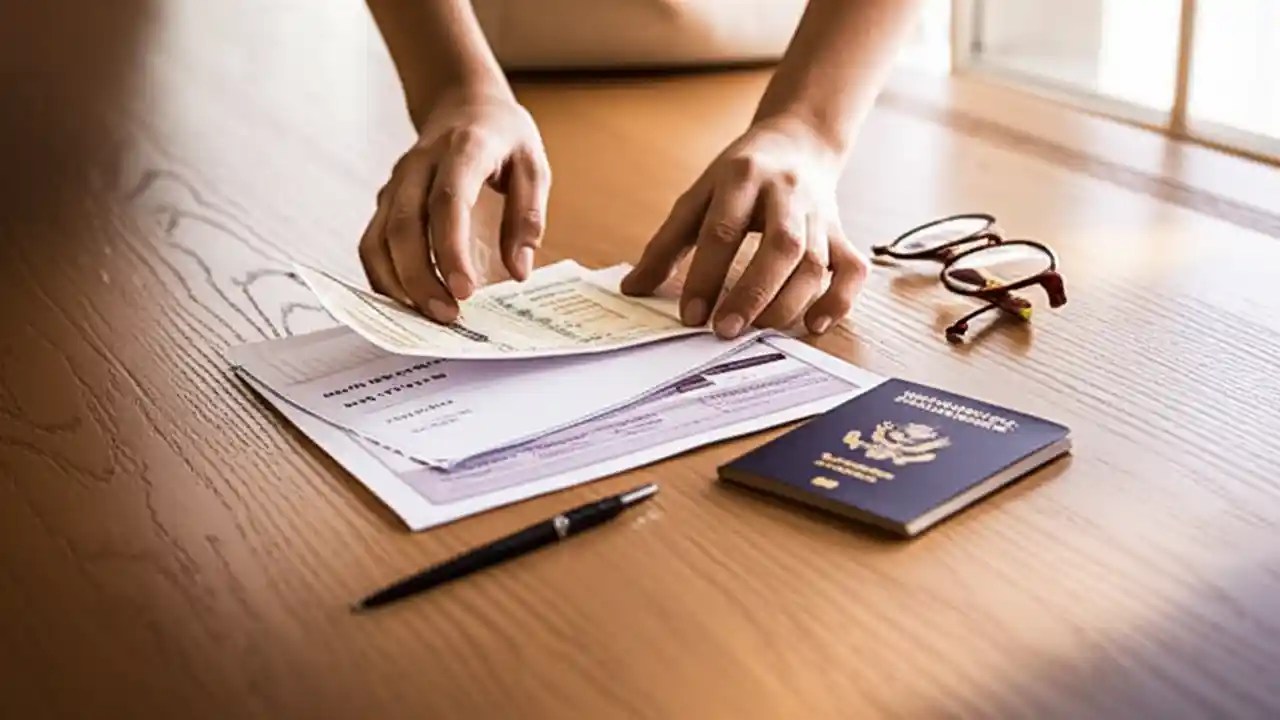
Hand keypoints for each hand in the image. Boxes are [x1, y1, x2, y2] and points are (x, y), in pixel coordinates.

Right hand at [359, 90, 550, 322]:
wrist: (462, 103)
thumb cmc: (502, 137)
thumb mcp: (534, 166)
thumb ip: (529, 216)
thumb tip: (518, 269)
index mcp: (463, 149)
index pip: (447, 202)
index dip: (450, 249)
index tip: (466, 290)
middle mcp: (419, 165)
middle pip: (405, 226)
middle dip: (420, 278)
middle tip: (446, 316)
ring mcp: (396, 183)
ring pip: (379, 238)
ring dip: (398, 283)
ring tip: (427, 315)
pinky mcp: (385, 201)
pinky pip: (372, 243)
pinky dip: (382, 277)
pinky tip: (406, 301)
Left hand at [621, 117, 866, 337]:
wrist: (798, 142)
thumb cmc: (741, 175)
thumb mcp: (698, 196)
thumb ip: (666, 244)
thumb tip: (633, 289)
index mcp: (742, 177)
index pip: (722, 230)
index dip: (705, 277)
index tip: (690, 316)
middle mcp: (786, 193)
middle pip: (780, 246)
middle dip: (753, 293)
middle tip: (724, 330)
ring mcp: (818, 214)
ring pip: (814, 262)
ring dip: (787, 303)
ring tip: (757, 331)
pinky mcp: (840, 233)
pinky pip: (851, 270)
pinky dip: (839, 301)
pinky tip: (814, 326)